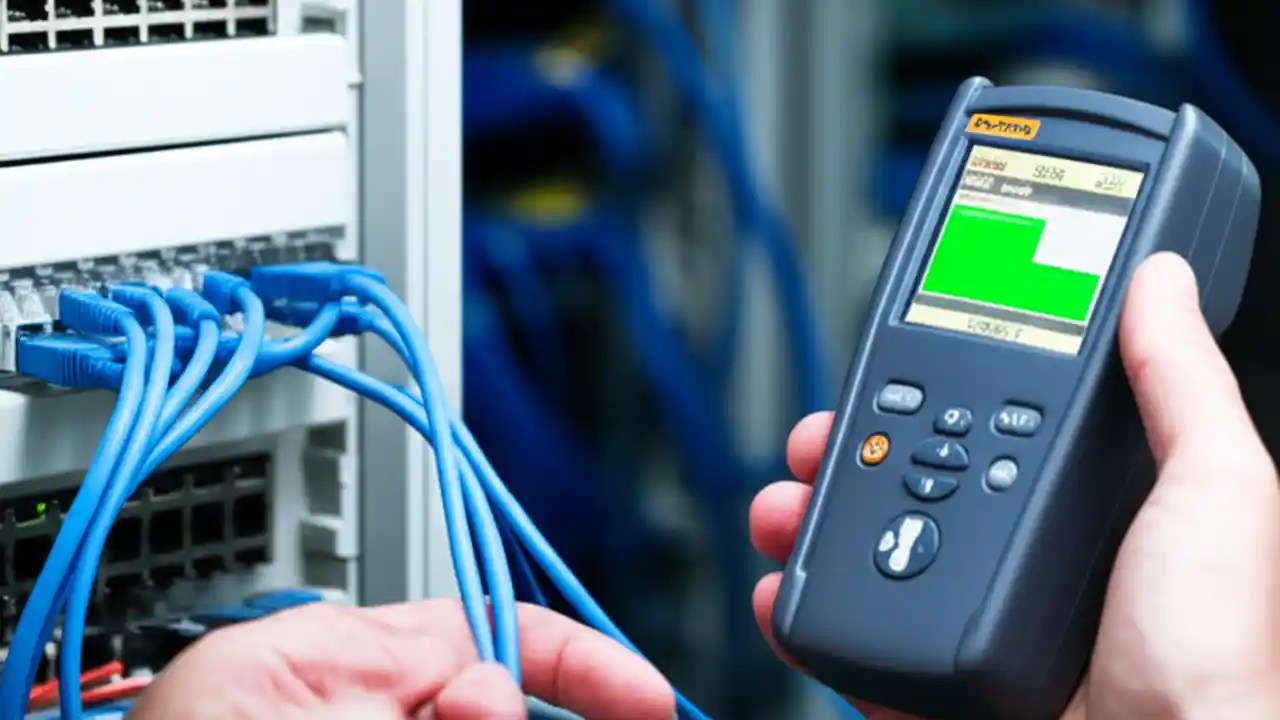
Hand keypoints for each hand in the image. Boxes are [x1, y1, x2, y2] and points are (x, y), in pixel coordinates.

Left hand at [127, 599, 674, 719]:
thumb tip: (494, 692)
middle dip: (551, 715)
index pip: (499, 633)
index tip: (645, 698)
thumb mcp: (269, 688)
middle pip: (505, 709)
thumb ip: (390, 679)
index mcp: (353, 660)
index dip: (582, 660)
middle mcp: (383, 716)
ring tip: (578, 715)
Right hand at [750, 253, 1279, 719]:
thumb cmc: (1215, 663)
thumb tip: (1163, 282)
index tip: (881, 374)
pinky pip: (850, 641)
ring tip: (783, 508)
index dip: (922, 395)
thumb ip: (1183, 387)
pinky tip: (786, 589)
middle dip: (842, 454)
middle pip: (906, 486)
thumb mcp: (1216, 498)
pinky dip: (803, 612)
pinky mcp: (931, 683)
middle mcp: (1019, 561)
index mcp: (1080, 510)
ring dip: (805, 524)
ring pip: (865, 557)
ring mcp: (970, 622)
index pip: (983, 427)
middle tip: (814, 439)